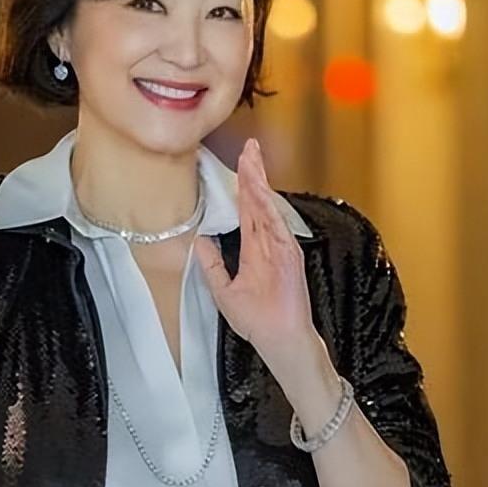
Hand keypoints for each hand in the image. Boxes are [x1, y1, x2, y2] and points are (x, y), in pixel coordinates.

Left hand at [194, 138, 318, 358]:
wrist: (277, 340)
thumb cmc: (257, 320)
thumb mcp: (223, 290)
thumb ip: (212, 265)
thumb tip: (198, 240)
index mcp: (254, 248)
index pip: (246, 210)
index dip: (242, 186)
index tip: (239, 163)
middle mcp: (268, 243)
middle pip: (258, 201)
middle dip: (253, 173)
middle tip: (249, 146)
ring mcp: (280, 246)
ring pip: (267, 208)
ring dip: (259, 183)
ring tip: (251, 159)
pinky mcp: (289, 255)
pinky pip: (276, 226)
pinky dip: (268, 208)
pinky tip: (259, 191)